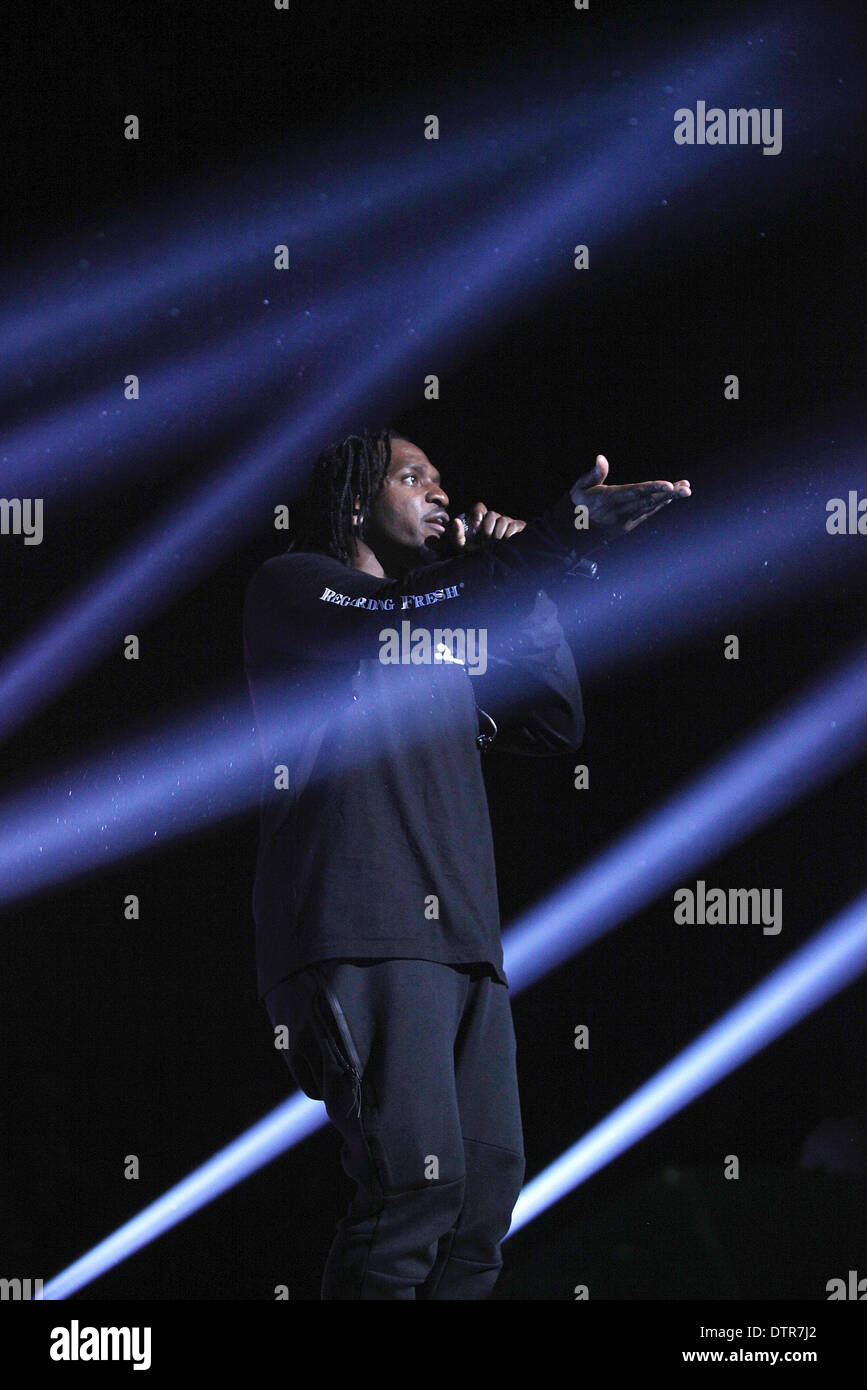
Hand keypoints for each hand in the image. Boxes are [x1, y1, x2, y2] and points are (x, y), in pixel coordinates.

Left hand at [449, 504, 526, 549]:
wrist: (490, 567)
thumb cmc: (475, 555)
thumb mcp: (462, 546)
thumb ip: (456, 533)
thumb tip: (456, 521)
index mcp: (480, 520)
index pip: (479, 507)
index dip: (478, 514)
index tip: (476, 527)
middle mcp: (494, 519)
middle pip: (492, 514)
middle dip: (488, 528)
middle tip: (485, 542)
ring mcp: (506, 522)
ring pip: (503, 520)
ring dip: (497, 534)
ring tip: (494, 545)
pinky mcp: (517, 528)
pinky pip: (514, 525)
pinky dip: (509, 534)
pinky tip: (504, 543)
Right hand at [570, 455, 690, 533]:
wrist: (571, 536)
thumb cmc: (575, 507)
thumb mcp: (579, 488)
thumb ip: (593, 474)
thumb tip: (601, 457)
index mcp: (608, 500)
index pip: (635, 492)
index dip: (653, 488)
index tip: (668, 486)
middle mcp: (620, 512)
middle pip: (648, 501)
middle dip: (669, 494)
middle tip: (686, 488)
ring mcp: (625, 521)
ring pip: (650, 508)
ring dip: (668, 499)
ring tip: (685, 489)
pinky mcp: (627, 526)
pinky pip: (647, 514)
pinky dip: (659, 506)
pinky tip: (670, 498)